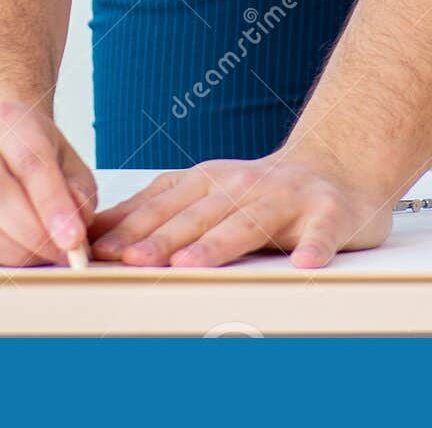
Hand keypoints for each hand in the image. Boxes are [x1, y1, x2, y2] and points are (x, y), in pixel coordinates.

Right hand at [0, 99, 96, 265]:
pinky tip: (11, 259)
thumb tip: (75, 227)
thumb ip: (78, 190)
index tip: (73, 239)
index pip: (30, 162)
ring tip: (39, 259)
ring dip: (9, 251)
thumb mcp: (66, 160)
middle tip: (58, 255)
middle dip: (31, 234)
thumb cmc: (33, 157)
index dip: (53, 205)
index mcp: (6, 118)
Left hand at [88, 150, 394, 268]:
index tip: (102, 250)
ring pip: (251, 221)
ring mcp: (288, 197)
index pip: (167, 205)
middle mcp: (246, 185)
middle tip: (135, 260)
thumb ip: (156, 210)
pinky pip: (323, 231)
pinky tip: (305, 263)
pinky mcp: (329, 212)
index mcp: (212, 181)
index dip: (134, 227)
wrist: (335, 166)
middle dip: (165, 238)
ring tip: (193, 264)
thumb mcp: (206, 192)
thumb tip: (96, 232)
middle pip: (201, 216)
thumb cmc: (262, 190)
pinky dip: (314, 246)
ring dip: (220, 243)